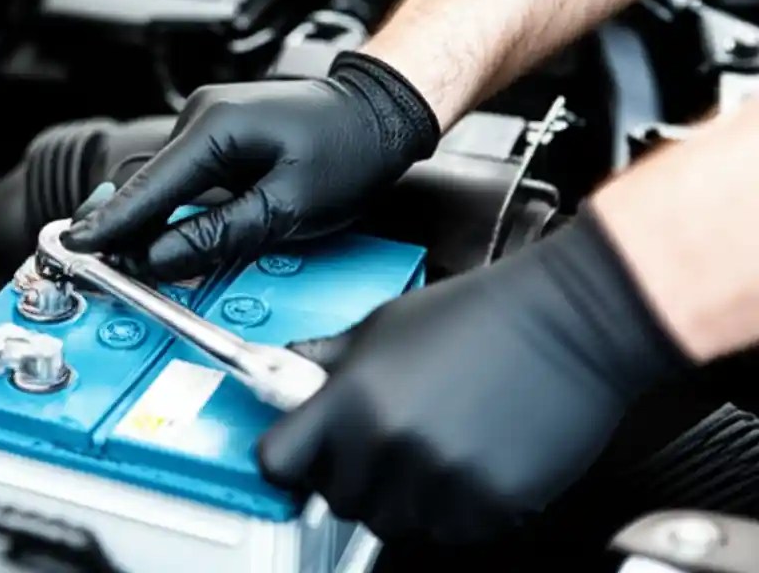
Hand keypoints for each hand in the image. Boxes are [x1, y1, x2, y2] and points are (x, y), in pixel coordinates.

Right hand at [61, 51, 439, 279]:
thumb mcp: (289, 206)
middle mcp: (200, 118)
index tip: (74, 248)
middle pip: (143, 184)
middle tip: (98, 268)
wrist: (382, 109)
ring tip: (127, 261)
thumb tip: (160, 258)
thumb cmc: (350, 150)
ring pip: (160, 181)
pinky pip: (181, 175)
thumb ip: (219, 234)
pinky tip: (167, 234)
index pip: (147, 189)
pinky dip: (169, 206)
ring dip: (146, 220)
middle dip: (120, 229)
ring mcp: (208, 122)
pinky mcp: (219, 134)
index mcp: (213, 130)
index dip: (108, 226)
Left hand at [256, 207, 690, 543]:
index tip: (306, 456)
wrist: (570, 322)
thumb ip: (330, 357)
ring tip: (439, 449)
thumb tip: (287, 368)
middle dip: (356, 479)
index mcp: (352, 397)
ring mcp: (440, 477)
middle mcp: (389, 442)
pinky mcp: (490, 503)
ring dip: (409, 499)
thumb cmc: (479, 314)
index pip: (278, 461)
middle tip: (389, 446)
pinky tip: (474, 463)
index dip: (291, 461)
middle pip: (338, 500)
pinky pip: (452, 532)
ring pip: (395, 524)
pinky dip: (459, 511)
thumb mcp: (385, 323)